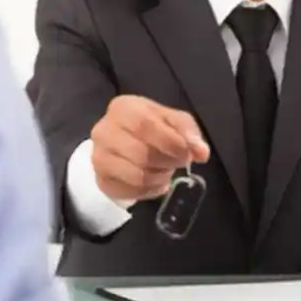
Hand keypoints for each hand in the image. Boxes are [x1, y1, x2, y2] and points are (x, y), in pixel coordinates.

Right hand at [91, 95, 210, 202]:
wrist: (122, 142)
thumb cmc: (151, 126)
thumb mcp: (172, 120)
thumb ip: (188, 131)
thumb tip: (201, 151)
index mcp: (122, 108)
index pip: (145, 125)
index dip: (170, 142)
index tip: (187, 152)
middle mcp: (104, 131)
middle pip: (141, 154)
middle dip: (168, 162)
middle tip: (179, 162)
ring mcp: (99, 157)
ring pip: (136, 176)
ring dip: (160, 178)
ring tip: (166, 171)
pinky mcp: (102, 181)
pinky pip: (131, 192)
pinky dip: (151, 191)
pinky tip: (156, 182)